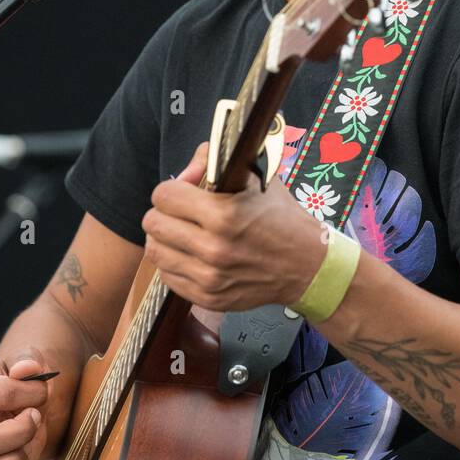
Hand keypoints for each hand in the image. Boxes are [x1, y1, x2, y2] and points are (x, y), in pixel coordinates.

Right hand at [0, 349, 53, 459]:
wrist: (30, 399)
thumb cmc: (26, 380)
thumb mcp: (28, 359)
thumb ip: (27, 359)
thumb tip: (26, 369)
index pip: (0, 394)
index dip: (32, 393)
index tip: (42, 390)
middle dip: (22, 432)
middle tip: (37, 417)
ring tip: (29, 444)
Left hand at [141, 141, 326, 311]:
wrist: (306, 266)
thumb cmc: (281, 217)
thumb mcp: (256, 175)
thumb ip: (212, 161)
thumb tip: (183, 175)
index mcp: (224, 214)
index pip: (164, 196)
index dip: (171, 189)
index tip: (182, 192)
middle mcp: (213, 248)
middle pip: (153, 224)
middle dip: (164, 212)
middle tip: (179, 213)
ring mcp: (209, 277)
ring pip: (155, 251)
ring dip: (166, 238)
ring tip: (183, 233)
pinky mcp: (207, 298)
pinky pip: (167, 277)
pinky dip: (175, 263)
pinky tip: (192, 255)